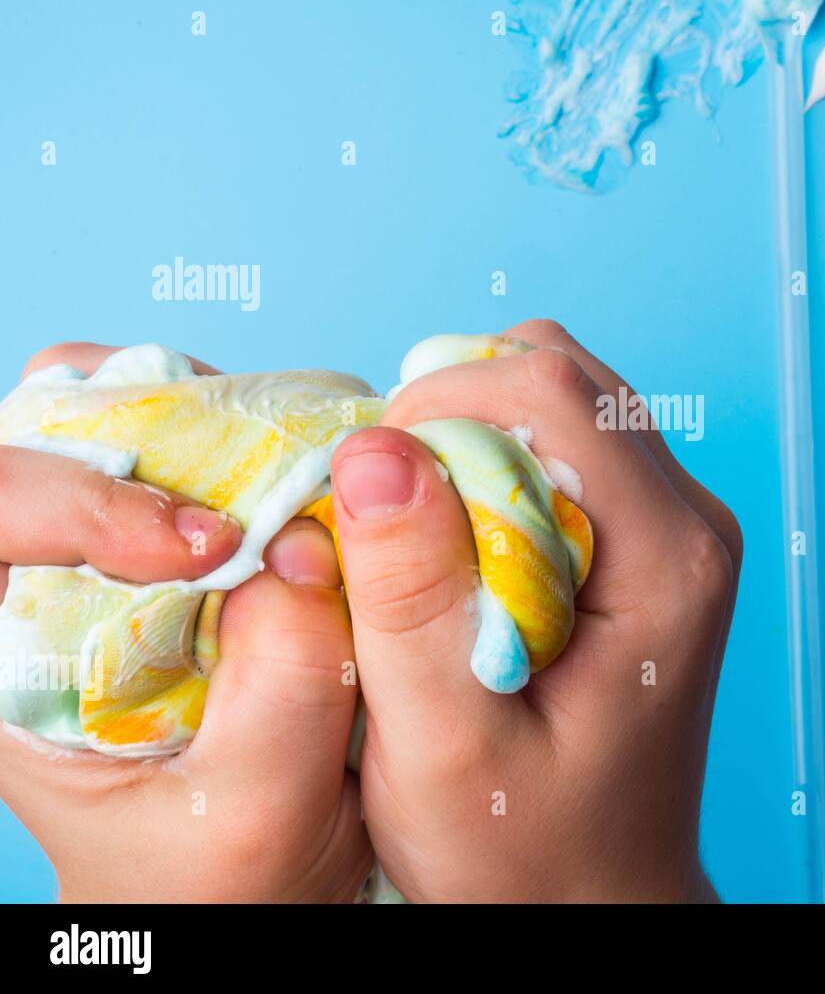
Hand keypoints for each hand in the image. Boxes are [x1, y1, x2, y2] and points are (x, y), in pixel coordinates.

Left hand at [0, 344, 369, 901]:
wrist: (240, 894)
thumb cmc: (220, 877)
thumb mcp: (259, 812)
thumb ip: (284, 685)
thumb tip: (304, 544)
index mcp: (4, 669)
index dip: (76, 500)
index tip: (208, 546)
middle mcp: (31, 598)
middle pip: (44, 437)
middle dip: (146, 424)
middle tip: (257, 455)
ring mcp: (96, 567)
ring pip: (114, 421)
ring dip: (203, 420)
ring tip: (288, 456)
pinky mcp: (160, 554)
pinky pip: (181, 448)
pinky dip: (244, 439)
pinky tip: (298, 477)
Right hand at [331, 320, 741, 902]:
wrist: (601, 897)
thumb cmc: (525, 852)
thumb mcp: (443, 745)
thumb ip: (411, 597)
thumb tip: (374, 451)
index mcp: (668, 559)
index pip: (554, 393)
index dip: (439, 405)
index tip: (367, 488)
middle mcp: (692, 522)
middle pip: (563, 376)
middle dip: (450, 414)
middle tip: (387, 518)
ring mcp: (679, 526)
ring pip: (562, 400)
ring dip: (468, 438)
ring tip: (418, 540)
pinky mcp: (650, 539)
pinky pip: (563, 448)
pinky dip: (491, 466)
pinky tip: (457, 551)